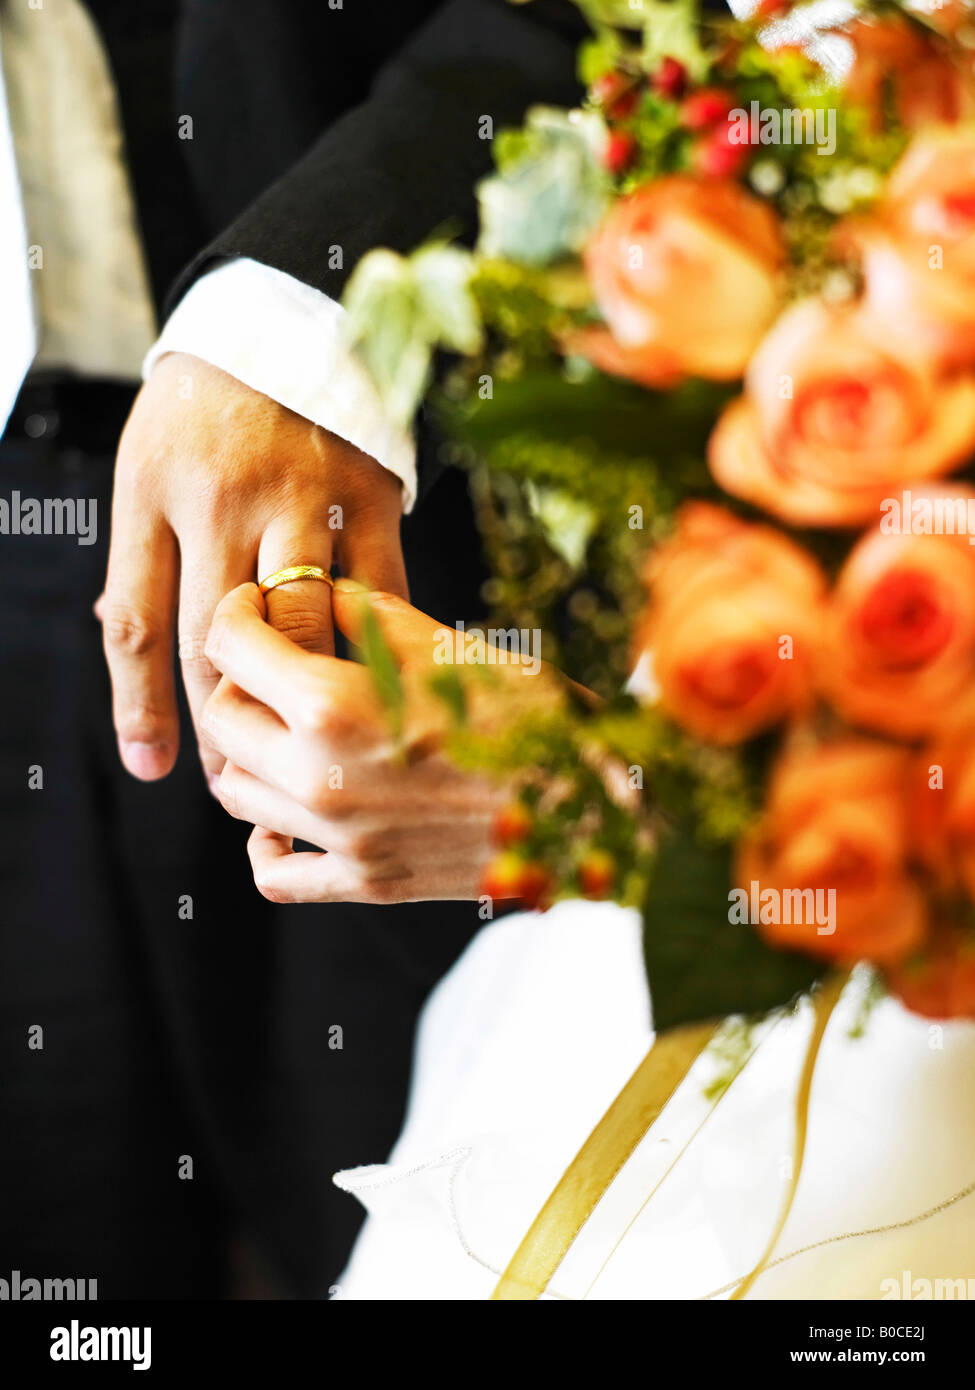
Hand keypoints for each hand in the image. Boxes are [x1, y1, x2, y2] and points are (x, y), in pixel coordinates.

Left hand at [100, 352, 406, 784]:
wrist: (282, 318)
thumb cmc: (200, 415)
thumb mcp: (144, 477)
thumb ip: (139, 574)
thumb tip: (136, 682)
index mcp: (156, 488)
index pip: (144, 620)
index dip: (144, 706)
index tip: (154, 768)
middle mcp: (227, 493)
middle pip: (224, 637)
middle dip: (226, 720)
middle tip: (234, 780)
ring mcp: (305, 492)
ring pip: (305, 623)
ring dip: (301, 698)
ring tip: (301, 749)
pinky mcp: (371, 491)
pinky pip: (379, 591)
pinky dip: (375, 645)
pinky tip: (372, 683)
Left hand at [200, 580, 564, 902]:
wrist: (592, 805)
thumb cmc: (531, 713)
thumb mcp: (450, 645)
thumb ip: (370, 618)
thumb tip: (323, 596)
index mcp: (335, 705)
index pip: (232, 649)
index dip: (236, 614)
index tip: (253, 608)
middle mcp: (319, 777)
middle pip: (221, 720)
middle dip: (236, 680)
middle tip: (274, 663)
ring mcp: (340, 838)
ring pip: (236, 794)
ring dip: (247, 754)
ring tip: (284, 729)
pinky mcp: (366, 880)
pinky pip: (276, 874)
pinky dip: (267, 844)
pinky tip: (289, 816)